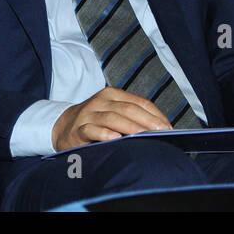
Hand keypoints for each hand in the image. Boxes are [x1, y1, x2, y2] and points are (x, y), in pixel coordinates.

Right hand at [52, 86, 171, 150]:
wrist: (64, 127)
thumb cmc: (96, 121)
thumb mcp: (114, 112)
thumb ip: (134, 117)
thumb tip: (162, 129)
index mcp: (112, 94)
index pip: (139, 102)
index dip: (156, 115)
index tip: (169, 128)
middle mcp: (100, 102)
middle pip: (128, 109)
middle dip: (147, 122)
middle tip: (162, 133)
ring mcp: (88, 114)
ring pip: (112, 118)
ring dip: (131, 128)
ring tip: (145, 137)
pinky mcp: (78, 129)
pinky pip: (92, 130)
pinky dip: (104, 134)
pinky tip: (116, 138)